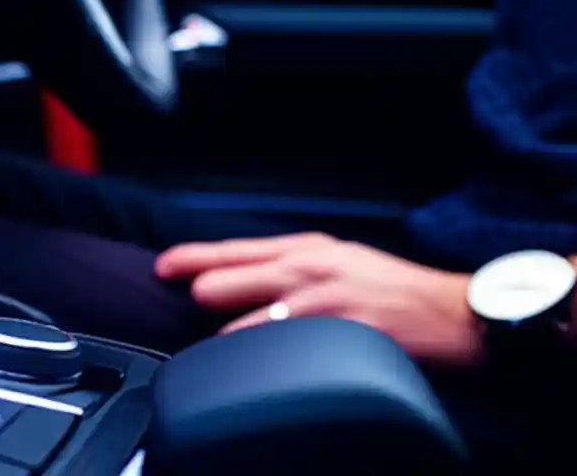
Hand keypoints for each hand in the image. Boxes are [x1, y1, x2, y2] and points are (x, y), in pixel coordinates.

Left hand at [156, 233, 482, 366]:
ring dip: (229, 335)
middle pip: (230, 279)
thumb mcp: (336, 259)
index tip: (162, 267)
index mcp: (305, 248)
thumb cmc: (388, 287)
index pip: (234, 249)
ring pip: (249, 320)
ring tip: (223, 342)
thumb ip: (287, 265)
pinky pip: (287, 348)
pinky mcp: (341, 334)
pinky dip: (264, 357)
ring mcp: (323, 303)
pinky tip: (257, 363)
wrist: (449, 312)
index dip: (192, 258)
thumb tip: (236, 275)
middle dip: (206, 293)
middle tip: (193, 302)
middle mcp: (308, 269)